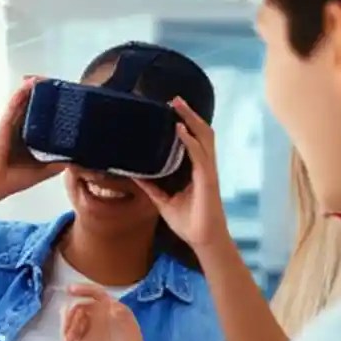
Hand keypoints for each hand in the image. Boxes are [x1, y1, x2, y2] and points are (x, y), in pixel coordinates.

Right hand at [0, 77, 65, 199]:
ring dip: (35, 87)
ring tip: (48, 79)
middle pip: (34, 103)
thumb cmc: (13, 179)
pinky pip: (14, 103)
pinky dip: (22, 92)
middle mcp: (19, 126)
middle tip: (59, 85)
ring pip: (24, 99)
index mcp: (28, 136)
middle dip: (46, 92)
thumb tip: (77, 155)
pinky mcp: (3, 122)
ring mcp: (10, 123)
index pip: (42, 115)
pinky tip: (32, 83)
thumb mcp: (43, 170)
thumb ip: (58, 162)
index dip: (53, 104)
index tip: (65, 96)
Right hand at [62, 284, 150, 340]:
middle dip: (71, 312)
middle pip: (78, 305)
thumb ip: (120, 312)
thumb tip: (110, 305)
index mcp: (107, 306)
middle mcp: (96, 314)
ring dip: (67, 325)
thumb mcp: (128, 323)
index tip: (70, 290)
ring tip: (69, 339)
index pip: (94, 293)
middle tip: (69, 324)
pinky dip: (66, 335)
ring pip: (71, 319)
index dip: (82, 289)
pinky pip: (69, 333)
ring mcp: (88, 327)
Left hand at [132, 97, 229, 249]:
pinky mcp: (207, 179)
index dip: (185, 123)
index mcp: (195, 169)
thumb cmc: (188, 222)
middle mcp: (204, 166)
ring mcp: (207, 171)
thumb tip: (133, 175)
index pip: (193, 140)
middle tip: (174, 100)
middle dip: (189, 114)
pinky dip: (190, 140)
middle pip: (200, 132)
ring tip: (178, 106)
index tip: (170, 110)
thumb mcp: (162, 201)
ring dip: (191, 119)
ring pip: (203, 137)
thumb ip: (151, 187)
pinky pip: (199, 155)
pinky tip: (180, 130)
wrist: (202, 240)